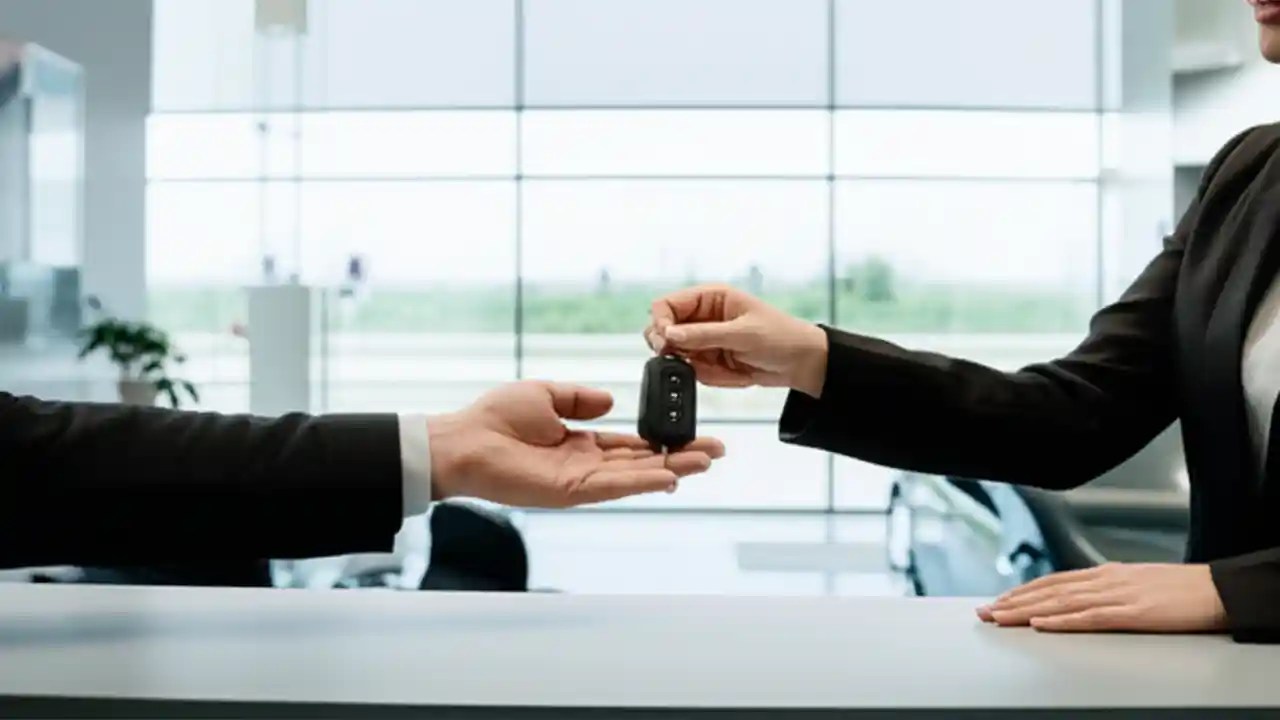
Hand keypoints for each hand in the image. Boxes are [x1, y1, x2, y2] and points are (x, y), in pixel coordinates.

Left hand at [427, 381, 725, 507]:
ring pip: (635, 477)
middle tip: (716, 452)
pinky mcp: (569, 491)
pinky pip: (613, 486)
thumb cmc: (494, 417)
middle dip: (680, 457)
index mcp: (580, 443)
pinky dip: (642, 481)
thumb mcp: (546, 393)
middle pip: (642, 463)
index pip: (631, 445)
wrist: (464, 440)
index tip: (692, 437)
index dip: (662, 442)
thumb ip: (581, 398)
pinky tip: (669, 475)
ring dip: (672, 470)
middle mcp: (585, 464)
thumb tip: (611, 401)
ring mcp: (580, 480)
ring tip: (705, 462)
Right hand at [645, 285, 828, 397]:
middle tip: (684, 357)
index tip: (665, 341)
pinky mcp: (710, 360)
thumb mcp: (742, 334)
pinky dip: (708, 375)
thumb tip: (669, 335)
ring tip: (723, 366)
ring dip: (694, 365)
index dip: (661, 322)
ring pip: (676, 354)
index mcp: (710, 298)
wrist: (802, 363)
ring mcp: (704, 340)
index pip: (667, 304)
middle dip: (669, 346)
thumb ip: (703, 335)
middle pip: (663, 329)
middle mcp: (703, 317)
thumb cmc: (781, 337)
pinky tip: (732, 372)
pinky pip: (693, 370)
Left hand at [977, 563, 1228, 633]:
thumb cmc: (1179, 589)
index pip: (1053, 581)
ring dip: (1027, 611)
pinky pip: (1090, 617)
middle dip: (1013, 602)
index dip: (1023, 591)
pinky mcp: (1132, 613)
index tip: (998, 600)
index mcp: (1105, 573)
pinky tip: (1042, 624)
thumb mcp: (1135, 582)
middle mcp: (1104, 581)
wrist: (1216, 589)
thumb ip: (1107, 587)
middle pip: (1049, 591)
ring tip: (1001, 618)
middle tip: (985, 612)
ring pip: (1061, 602)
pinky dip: (1062, 620)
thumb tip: (1081, 595)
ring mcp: (1117, 596)